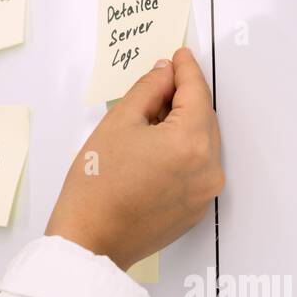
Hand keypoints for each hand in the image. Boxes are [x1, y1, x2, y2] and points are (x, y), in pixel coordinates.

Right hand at [46, 47, 223, 271]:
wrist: (89, 240)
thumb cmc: (96, 186)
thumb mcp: (118, 123)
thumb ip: (147, 91)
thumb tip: (163, 75)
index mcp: (190, 143)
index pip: (196, 93)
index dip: (186, 70)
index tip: (179, 56)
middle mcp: (207, 169)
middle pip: (204, 117)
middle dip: (183, 97)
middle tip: (158, 84)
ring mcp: (204, 193)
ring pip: (202, 142)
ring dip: (183, 124)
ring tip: (148, 120)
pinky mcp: (196, 209)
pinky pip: (197, 167)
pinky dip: (182, 151)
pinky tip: (153, 148)